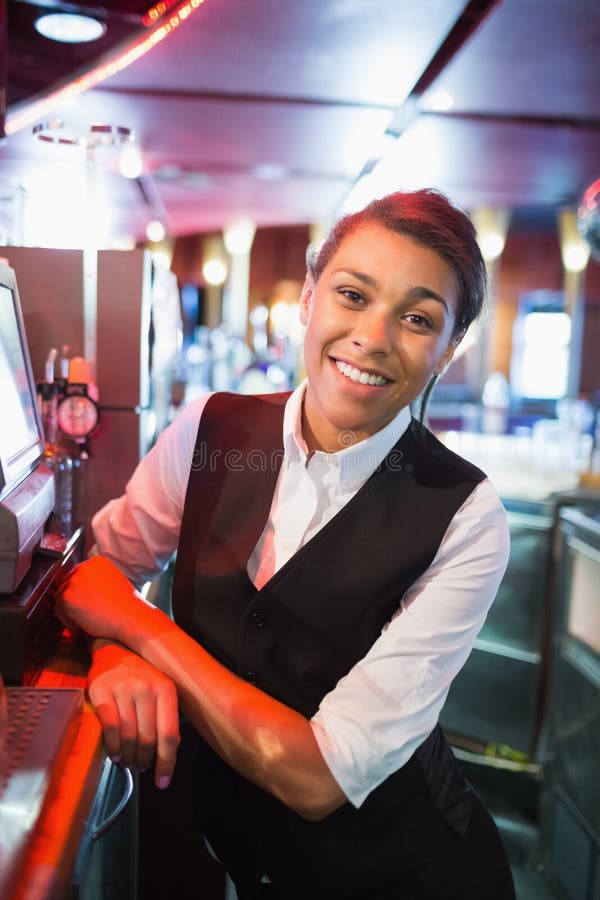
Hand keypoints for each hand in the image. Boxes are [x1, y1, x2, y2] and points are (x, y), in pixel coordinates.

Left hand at [57, 555, 152, 643]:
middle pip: (66, 584)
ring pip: (61, 597)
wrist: (131, 617)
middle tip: (82, 614)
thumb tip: (81, 589)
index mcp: (96, 561)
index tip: (83, 602)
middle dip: (73, 600)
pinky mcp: (67, 597)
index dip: (79, 591)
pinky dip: (68, 620)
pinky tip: (81, 626)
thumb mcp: (113, 582)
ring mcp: (74, 581)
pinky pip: (59, 610)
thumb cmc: (126, 605)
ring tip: (84, 621)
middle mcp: (83, 567)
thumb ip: (95, 580)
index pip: (78, 574)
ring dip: (69, 610)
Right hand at [88, 639, 179, 788]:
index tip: (163, 782)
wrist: (114, 649)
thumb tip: (171, 749)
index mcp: (166, 690)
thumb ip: (167, 716)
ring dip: (129, 757)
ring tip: (129, 763)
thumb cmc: (141, 675)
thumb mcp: (160, 690)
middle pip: (148, 739)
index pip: (169, 734)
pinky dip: (113, 746)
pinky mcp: (102, 692)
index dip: (166, 762)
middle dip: (145, 761)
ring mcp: (124, 690)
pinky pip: (109, 727)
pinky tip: (115, 755)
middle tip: (141, 768)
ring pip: (129, 736)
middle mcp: (147, 688)